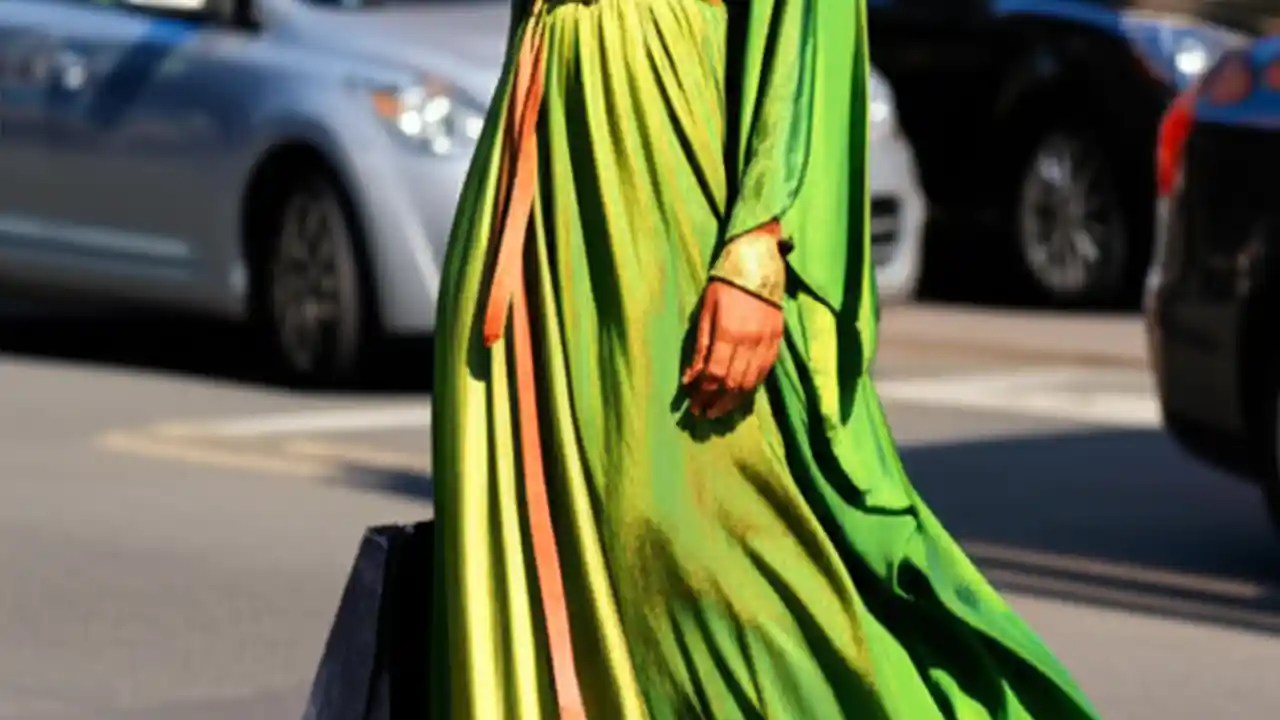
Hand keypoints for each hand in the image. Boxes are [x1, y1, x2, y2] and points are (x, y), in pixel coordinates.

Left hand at [681, 279, 783, 418]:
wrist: (758, 264)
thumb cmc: (724, 285)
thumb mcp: (705, 312)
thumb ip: (700, 347)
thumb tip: (689, 378)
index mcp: (728, 333)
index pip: (714, 374)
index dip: (703, 394)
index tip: (693, 405)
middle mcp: (750, 341)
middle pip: (732, 383)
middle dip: (716, 402)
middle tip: (704, 413)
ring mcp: (766, 342)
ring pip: (751, 382)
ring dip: (734, 400)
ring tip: (719, 410)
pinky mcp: (777, 340)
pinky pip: (765, 371)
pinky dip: (751, 386)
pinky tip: (740, 394)